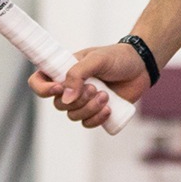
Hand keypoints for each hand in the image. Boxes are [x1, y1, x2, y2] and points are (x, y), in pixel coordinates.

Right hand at [29, 43, 150, 129]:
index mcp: (64, 69)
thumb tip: (65, 97)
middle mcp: (70, 86)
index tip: (58, 88)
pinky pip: (87, 123)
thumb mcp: (97, 59)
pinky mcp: (96, 111)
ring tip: (105, 95)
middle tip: (95, 88)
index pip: (39, 81)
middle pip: (58, 104)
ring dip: (89, 109)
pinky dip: (96, 119)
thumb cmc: (118, 57)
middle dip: (78, 100)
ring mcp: (83, 100)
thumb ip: (78, 74)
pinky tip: (109, 109)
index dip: (42, 89)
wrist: (141, 67)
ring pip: (73, 115)